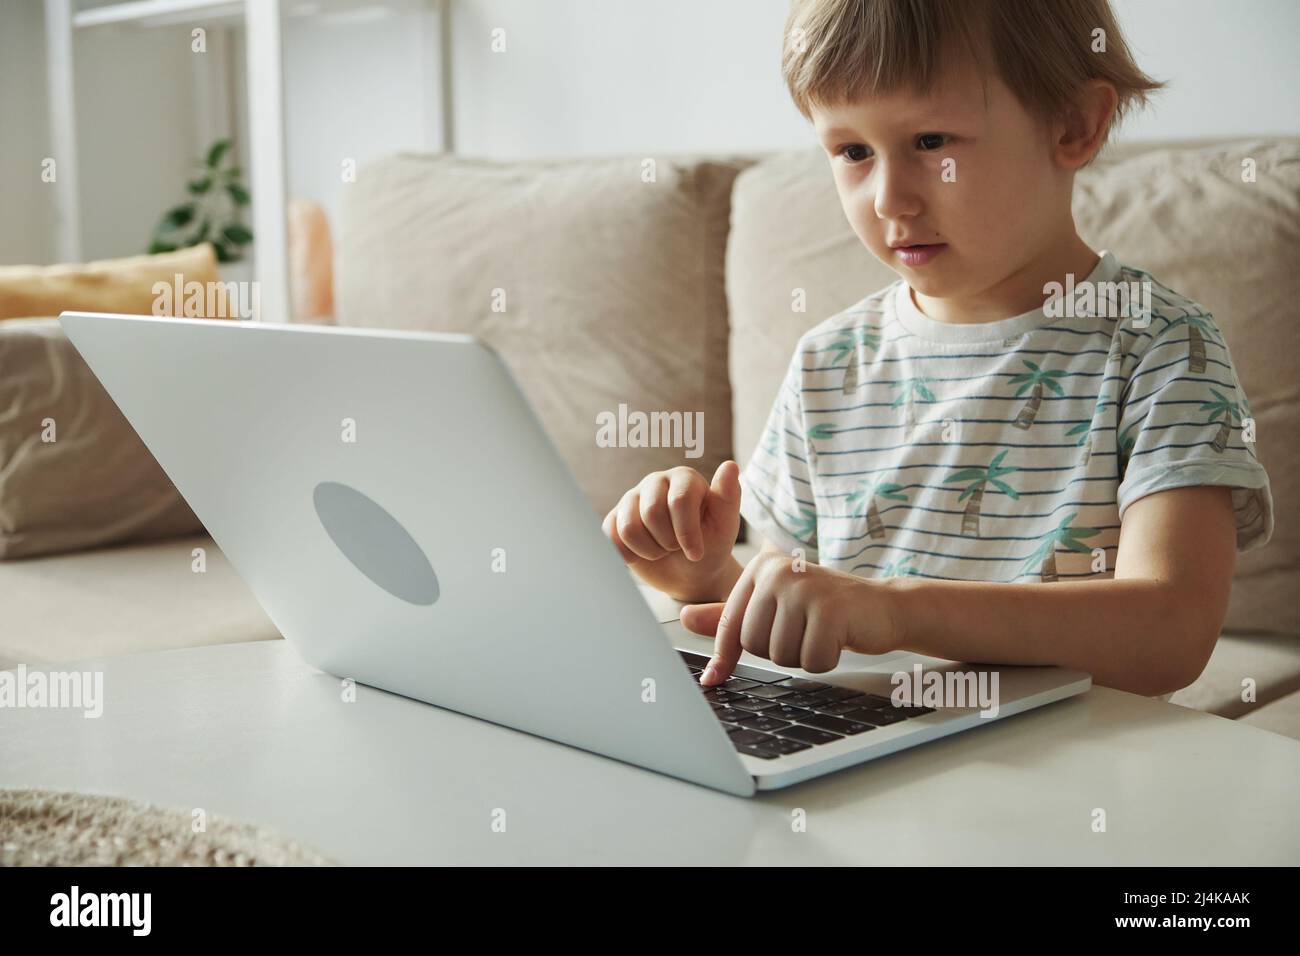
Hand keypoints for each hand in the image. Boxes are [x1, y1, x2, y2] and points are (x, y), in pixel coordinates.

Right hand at [602, 461, 742, 601]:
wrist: (689, 574)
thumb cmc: (710, 547)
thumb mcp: (725, 527)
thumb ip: (729, 497)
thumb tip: (731, 465)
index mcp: (684, 478)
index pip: (679, 501)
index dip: (686, 533)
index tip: (696, 553)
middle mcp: (656, 482)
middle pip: (651, 513)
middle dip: (668, 542)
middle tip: (678, 548)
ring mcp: (632, 499)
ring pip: (629, 528)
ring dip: (649, 551)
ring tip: (663, 550)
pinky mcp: (614, 518)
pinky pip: (611, 537)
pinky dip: (629, 554)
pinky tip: (644, 554)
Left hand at [681, 550, 901, 684]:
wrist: (884, 607)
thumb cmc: (826, 610)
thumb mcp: (775, 607)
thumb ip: (730, 613)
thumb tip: (685, 618)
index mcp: (761, 568)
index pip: (729, 625)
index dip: (724, 659)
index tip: (712, 681)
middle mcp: (779, 571)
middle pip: (753, 644)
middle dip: (780, 651)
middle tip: (805, 633)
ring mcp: (804, 588)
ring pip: (780, 655)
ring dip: (803, 656)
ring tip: (821, 633)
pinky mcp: (830, 610)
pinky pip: (811, 662)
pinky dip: (825, 661)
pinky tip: (839, 640)